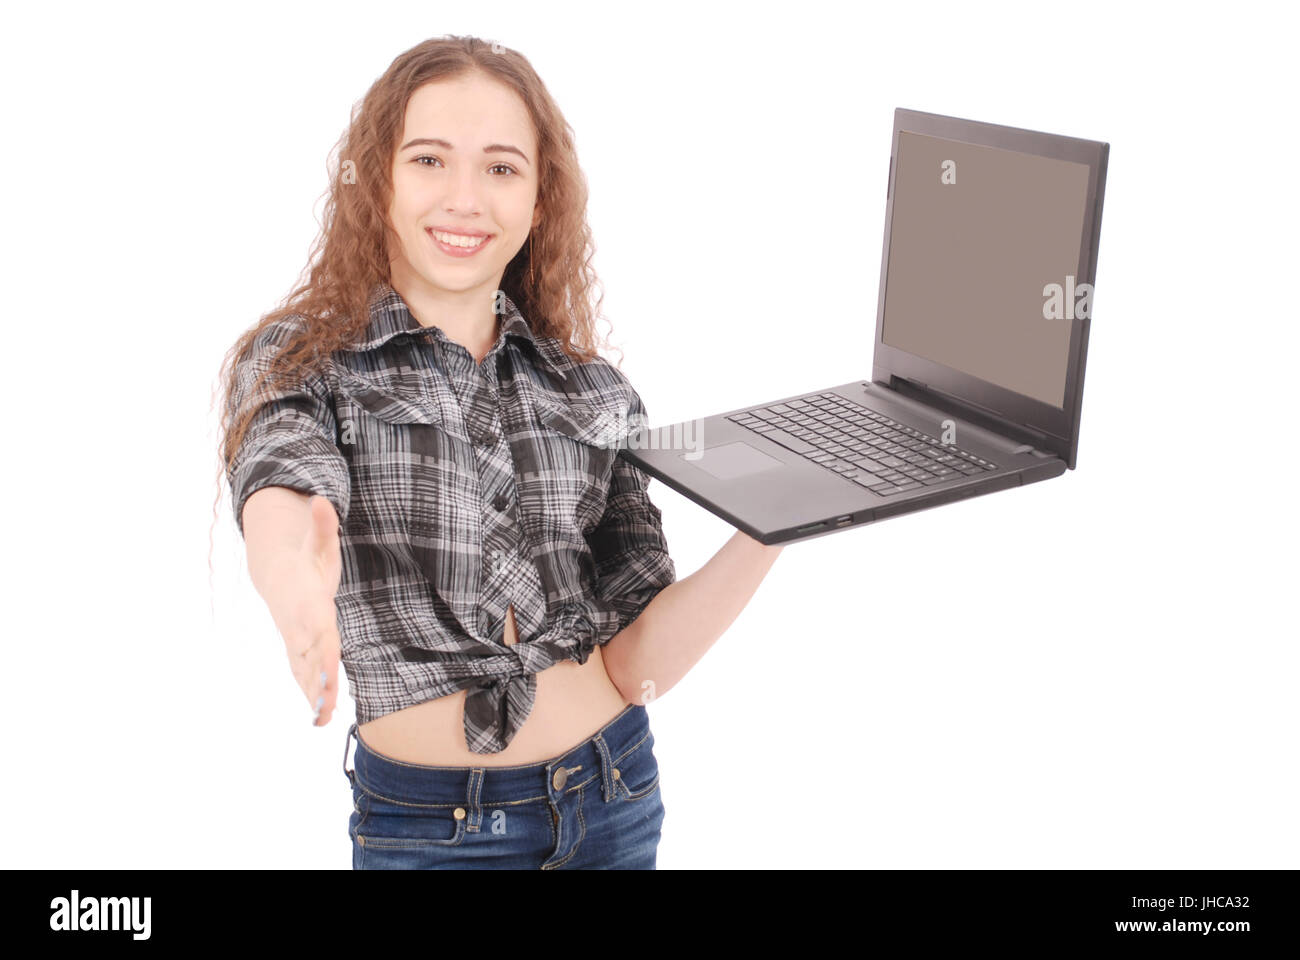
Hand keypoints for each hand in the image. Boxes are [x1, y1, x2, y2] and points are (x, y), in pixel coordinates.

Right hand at [264, 495, 343, 725]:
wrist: (278, 571)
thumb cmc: (306, 559)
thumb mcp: (318, 541)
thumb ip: (322, 526)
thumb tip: (323, 500)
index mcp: (308, 602)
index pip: (318, 630)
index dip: (322, 650)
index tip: (329, 670)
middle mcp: (300, 625)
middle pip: (309, 657)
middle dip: (315, 681)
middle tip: (324, 705)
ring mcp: (296, 639)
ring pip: (303, 671)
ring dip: (311, 696)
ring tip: (322, 720)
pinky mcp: (298, 648)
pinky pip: (302, 674)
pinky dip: (309, 695)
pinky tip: (320, 718)